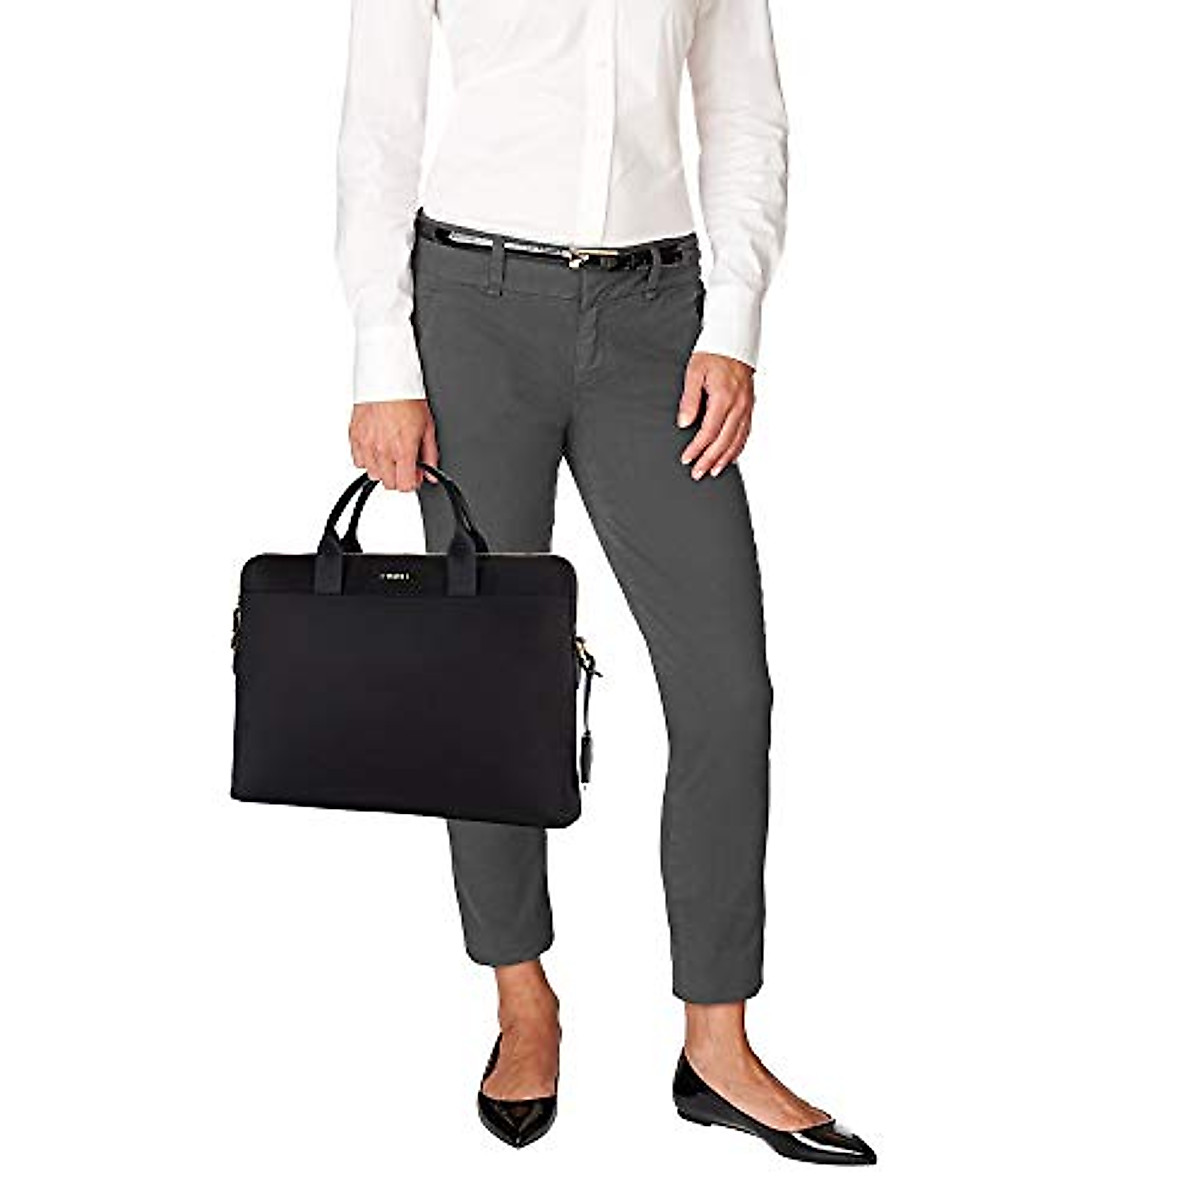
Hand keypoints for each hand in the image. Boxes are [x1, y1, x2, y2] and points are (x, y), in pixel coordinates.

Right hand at [348, 399, 438, 491]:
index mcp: (403, 450)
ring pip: (373, 474)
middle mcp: (383, 451)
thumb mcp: (427, 427)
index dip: (412, 482)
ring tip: (389, 452)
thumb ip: (430, 455)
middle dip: (398, 477)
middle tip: (403, 463)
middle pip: (388, 484)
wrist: (386, 378)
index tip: (414, 474)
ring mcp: (366, 445)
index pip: (405, 486)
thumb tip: (431, 475)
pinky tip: (376, 447)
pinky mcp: (354, 437)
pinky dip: (367, 458)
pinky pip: (358, 461)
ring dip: (382, 468)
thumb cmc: (407, 399)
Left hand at [676, 353, 755, 479]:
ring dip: (725, 458)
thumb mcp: (694, 373)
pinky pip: (746, 432)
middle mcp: (738, 405)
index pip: (708, 432)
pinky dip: (738, 447)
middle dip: (709, 460)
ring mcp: (747, 407)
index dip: (697, 449)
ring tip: (714, 471)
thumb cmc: (713, 354)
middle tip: (698, 473)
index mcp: (723, 397)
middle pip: (723, 441)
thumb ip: (689, 399)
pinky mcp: (749, 407)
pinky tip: (730, 457)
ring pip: (737, 440)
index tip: (687, 459)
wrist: (734, 342)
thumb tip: (684, 423)